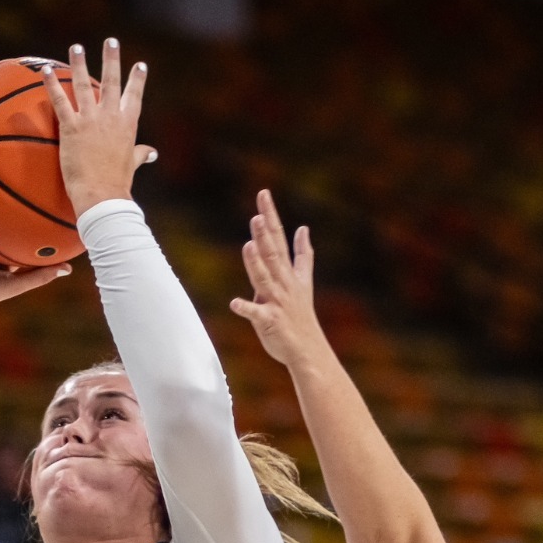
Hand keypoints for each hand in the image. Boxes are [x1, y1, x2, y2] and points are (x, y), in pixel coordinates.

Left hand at [41, 38, 154, 215]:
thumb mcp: (131, 165)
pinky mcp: (71, 128)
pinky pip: (59, 101)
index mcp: (127, 126)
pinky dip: (50, 84)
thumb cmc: (117, 184)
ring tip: (76, 46)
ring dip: (79, 63)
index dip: (137, 80)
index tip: (139, 65)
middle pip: (111, 82)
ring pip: (83, 85)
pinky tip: (45, 70)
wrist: (102, 196)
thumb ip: (140, 154)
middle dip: (111, 59)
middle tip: (111, 41)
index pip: (134, 97)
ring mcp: (91, 121)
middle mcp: (110, 118)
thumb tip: (152, 153)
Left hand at [230, 190, 329, 371]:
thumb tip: (303, 228)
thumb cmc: (301, 315)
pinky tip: (235, 303)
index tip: (263, 194)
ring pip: (264, 279)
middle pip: (272, 254)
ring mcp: (277, 302)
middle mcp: (283, 283)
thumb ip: (302, 254)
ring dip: (256, 263)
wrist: (308, 348)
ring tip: (249, 245)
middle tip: (258, 214)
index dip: (271, 216)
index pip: (279, 238)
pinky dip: (246, 308)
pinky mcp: (270, 321)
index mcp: (288, 272)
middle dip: (265, 235)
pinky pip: (256, 314)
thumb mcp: (304, 280)